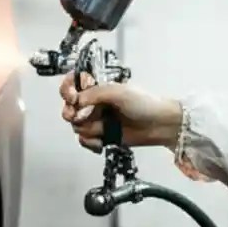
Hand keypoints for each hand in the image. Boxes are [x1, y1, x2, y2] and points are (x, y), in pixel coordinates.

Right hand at [60, 72, 182, 152]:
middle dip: (71, 112)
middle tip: (77, 116)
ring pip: (77, 126)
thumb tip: (76, 101)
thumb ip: (94, 94)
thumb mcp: (118, 92)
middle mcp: (95, 103)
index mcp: (98, 87)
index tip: (72, 97)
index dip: (68, 90)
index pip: (73, 84)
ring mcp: (98, 120)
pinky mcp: (102, 136)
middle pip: (69, 107)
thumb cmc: (146, 104)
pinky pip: (85, 140)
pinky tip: (100, 141)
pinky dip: (91, 142)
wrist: (160, 125)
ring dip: (87, 129)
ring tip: (101, 129)